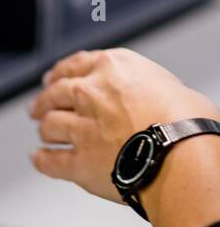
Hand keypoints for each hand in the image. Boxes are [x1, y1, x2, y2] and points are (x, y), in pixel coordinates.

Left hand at [28, 47, 219, 202]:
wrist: (183, 156)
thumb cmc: (188, 122)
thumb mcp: (172, 86)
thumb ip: (148, 89)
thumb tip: (152, 100)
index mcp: (113, 68)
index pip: (75, 64)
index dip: (59, 72)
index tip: (52, 78)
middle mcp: (91, 93)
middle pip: (54, 93)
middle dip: (43, 101)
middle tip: (38, 107)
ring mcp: (82, 128)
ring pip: (49, 125)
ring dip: (45, 130)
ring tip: (44, 134)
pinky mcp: (80, 162)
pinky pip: (51, 161)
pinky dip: (43, 160)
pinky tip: (38, 159)